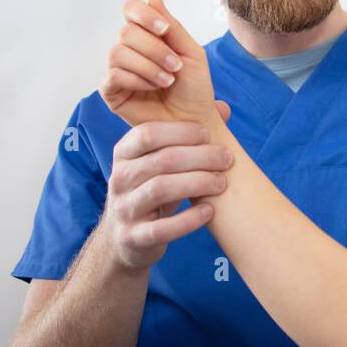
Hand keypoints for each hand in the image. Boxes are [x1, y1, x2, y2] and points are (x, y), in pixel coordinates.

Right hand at [100, 0, 216, 126]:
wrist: (194, 121)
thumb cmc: (194, 88)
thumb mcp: (191, 53)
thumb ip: (173, 26)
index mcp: (148, 35)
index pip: (131, 10)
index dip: (143, 14)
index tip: (164, 29)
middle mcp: (130, 49)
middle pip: (125, 32)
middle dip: (155, 49)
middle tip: (176, 67)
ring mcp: (118, 70)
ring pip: (117, 52)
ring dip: (148, 65)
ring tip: (168, 80)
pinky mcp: (112, 91)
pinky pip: (112, 76)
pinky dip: (136, 80)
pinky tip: (153, 88)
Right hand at [104, 111, 234, 270]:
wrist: (127, 239)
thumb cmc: (152, 190)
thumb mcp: (161, 162)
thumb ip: (189, 136)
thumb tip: (223, 107)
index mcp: (124, 154)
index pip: (147, 134)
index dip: (181, 131)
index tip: (209, 134)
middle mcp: (119, 179)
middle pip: (161, 160)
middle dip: (200, 157)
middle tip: (227, 159)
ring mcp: (124, 210)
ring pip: (161, 189)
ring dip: (198, 183)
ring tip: (222, 183)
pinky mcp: (133, 238)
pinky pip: (162, 228)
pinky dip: (189, 219)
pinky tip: (210, 211)